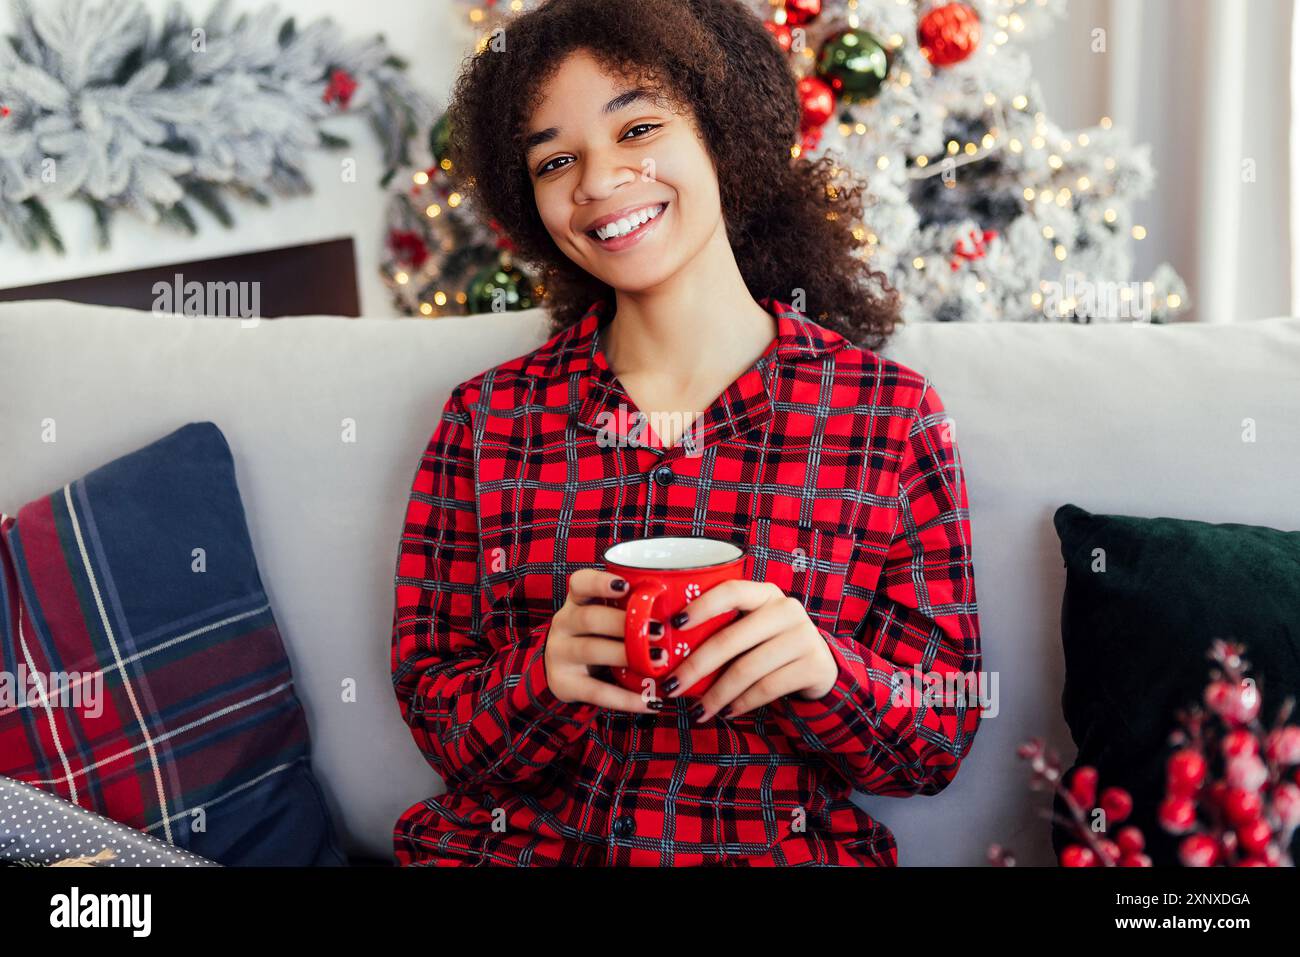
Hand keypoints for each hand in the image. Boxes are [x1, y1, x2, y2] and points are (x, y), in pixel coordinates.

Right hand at [541, 568, 659, 712]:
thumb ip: (629, 608)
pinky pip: (597, 691)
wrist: (561, 671)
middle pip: (590, 618)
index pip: (580, 583)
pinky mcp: (564, 683)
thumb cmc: (598, 636)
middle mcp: (563, 624)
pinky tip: (652, 701)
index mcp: (577, 601)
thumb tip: (681, 603)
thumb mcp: (603, 616)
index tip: (626, 586)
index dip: (600, 582)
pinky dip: (627, 699)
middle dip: (626, 624)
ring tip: (660, 661)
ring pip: (592, 651)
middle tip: (660, 630)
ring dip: (628, 656)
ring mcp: (560, 654)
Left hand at [661, 580, 837, 722]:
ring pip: (746, 669)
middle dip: (695, 667)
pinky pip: (766, 688)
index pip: (730, 591)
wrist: (819, 665)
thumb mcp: (753, 628)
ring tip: (698, 711)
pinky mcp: (813, 665)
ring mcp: (804, 637)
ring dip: (716, 695)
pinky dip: (741, 703)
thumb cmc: (770, 645)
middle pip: (731, 639)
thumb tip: (670, 653)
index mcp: (765, 593)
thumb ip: (723, 629)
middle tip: (672, 687)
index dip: (701, 606)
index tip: (674, 625)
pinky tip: (726, 712)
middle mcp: (786, 609)